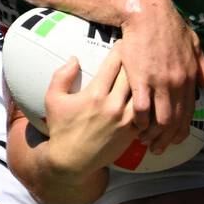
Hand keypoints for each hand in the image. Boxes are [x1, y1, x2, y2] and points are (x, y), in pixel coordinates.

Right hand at [39, 48, 139, 175]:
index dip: (120, 49)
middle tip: (139, 51)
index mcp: (94, 94)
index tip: (123, 41)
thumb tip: (75, 57)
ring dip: (145, 80)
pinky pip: (147, 112)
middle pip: (132, 74)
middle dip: (136, 60)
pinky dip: (149, 100)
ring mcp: (125, 120)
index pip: (114, 63)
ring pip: (144, 91)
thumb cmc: (61, 128)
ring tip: (148, 70)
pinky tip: (150, 92)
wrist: (71, 162)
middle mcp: (112, 105)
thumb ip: (62, 76)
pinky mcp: (133, 132)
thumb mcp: (53, 100)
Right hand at [120, 0, 203, 153]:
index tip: (175, 140)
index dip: (182, 130)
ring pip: (160, 120)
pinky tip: (135, 126)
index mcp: (191, 76)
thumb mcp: (194, 45)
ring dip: (153, 135)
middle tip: (158, 149)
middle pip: (175, 121)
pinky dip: (139, 121)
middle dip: (167, 140)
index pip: (190, 112)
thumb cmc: (171, 27)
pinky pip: (142, 109)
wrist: (148, 13)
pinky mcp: (140, 78)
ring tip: (144, 141)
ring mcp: (160, 82)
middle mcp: (178, 82)